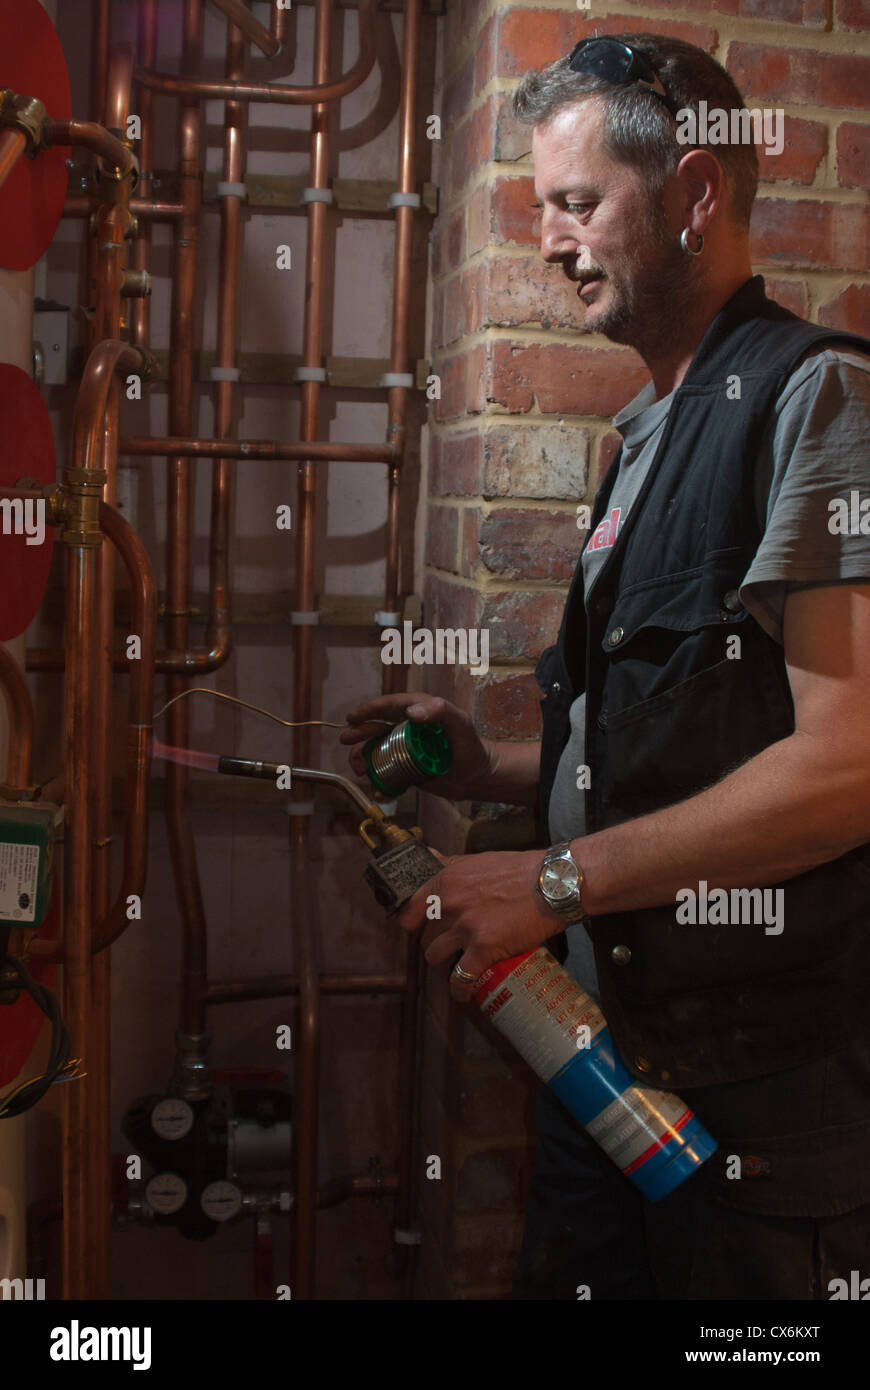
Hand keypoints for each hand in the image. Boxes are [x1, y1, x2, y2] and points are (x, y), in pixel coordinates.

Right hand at [339, 692, 495, 802]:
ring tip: (360, 770)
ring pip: (375, 753)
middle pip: (375, 729)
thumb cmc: (469, 744)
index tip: (352, 718)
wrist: (477, 775)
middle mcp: (407, 729)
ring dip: (363, 760)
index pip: (388, 706)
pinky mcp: (406, 770)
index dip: (368, 710)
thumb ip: (439, 711)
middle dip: (358, 734)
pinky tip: (380, 792)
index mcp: (418, 712)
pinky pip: (387, 776)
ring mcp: (405, 750)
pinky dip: (380, 785)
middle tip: (346, 740)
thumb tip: (410, 711)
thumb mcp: (459, 723)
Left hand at [396, 848, 563, 1001]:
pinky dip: (460, 990)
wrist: (554, 884)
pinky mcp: (483, 948)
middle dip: (434, 944)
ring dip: (443, 964)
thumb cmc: (521, 870)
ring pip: (435, 957)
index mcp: (447, 879)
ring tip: (456, 965)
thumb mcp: (478, 860)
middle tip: (447, 947)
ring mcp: (465, 927)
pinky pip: (461, 977)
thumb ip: (452, 864)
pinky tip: (464, 993)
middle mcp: (450, 902)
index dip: (412, 923)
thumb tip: (430, 856)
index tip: (416, 929)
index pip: (410, 908)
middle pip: (423, 935)